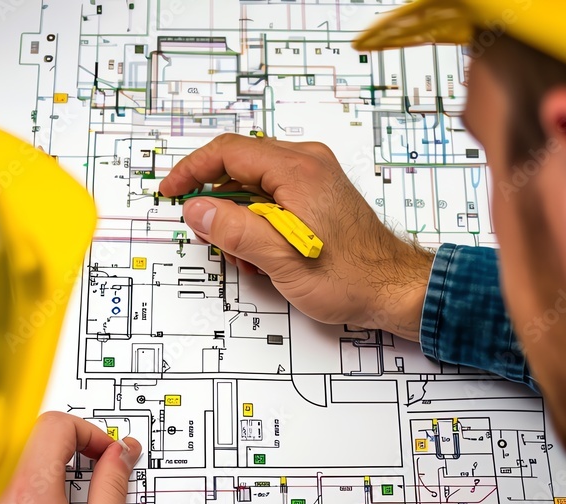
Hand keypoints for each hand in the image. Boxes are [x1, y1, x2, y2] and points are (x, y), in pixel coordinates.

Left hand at [0, 412, 141, 503]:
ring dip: (45, 493)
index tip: (105, 456)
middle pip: (33, 453)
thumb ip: (113, 487)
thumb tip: (120, 453)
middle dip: (69, 461)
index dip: (88, 433)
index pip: (54, 426)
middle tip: (93, 489)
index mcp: (31, 497)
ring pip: (14, 485)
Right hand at [159, 135, 433, 339]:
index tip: (172, 190)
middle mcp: (308, 164)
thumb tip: (198, 210)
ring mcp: (315, 177)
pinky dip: (259, 220)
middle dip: (217, 201)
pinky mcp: (319, 194)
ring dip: (239, 217)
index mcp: (298, 170)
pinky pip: (274, 195)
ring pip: (255, 183)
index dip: (193, 170)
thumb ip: (235, 230)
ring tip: (246, 256)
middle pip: (240, 165)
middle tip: (209, 235)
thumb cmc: (350, 277)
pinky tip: (264, 253)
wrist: (393, 288)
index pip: (228, 152)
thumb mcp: (281, 259)